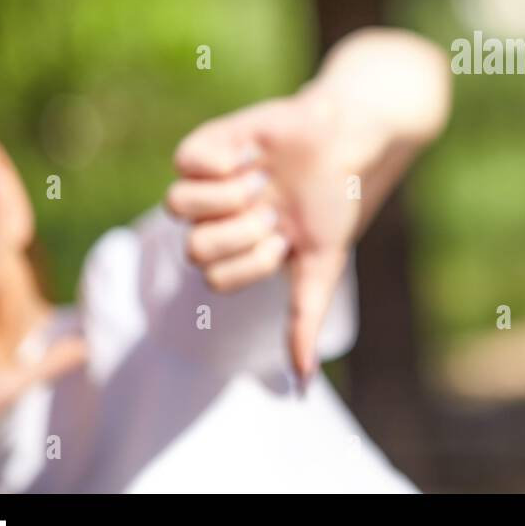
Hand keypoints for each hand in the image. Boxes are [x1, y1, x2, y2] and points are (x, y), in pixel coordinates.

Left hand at [167, 89, 360, 383]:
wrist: (347, 140)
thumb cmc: (334, 204)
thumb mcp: (320, 265)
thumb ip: (304, 319)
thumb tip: (302, 385)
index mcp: (237, 251)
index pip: (214, 278)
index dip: (252, 261)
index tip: (285, 239)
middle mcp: (216, 219)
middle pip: (193, 247)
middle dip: (240, 232)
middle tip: (273, 209)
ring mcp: (209, 183)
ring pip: (177, 205)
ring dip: (226, 198)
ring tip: (260, 180)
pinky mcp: (209, 144)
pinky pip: (185, 162)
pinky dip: (220, 163)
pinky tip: (252, 155)